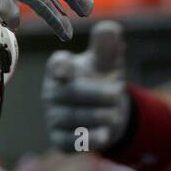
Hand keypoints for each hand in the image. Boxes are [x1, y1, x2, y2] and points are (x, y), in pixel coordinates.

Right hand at [42, 20, 129, 150]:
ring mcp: (53, 116)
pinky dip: (88, 139)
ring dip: (96, 116)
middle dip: (96, 94)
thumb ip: (108, 44)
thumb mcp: (108, 62)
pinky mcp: (59, 139)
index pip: (57, 65)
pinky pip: (69, 141)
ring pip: (70, 118)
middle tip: (118, 94)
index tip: (67, 70)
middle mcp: (52, 91)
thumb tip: (111, 29)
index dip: (61, 67)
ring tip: (115, 116)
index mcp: (61, 67)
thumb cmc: (102, 79)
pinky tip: (105, 135)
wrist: (107, 113)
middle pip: (70, 93)